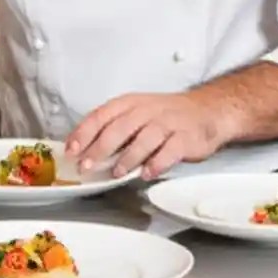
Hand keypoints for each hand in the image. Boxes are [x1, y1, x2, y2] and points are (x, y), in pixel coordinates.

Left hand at [66, 92, 230, 179]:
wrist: (207, 111)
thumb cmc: (164, 116)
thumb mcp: (135, 113)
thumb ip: (113, 129)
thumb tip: (85, 151)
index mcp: (128, 104)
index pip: (100, 116)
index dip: (83, 133)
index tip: (71, 150)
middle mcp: (146, 111)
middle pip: (118, 129)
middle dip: (99, 149)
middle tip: (87, 167)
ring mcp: (167, 123)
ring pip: (143, 140)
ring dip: (127, 158)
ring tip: (115, 173)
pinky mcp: (186, 138)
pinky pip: (169, 151)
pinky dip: (157, 163)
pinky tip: (147, 174)